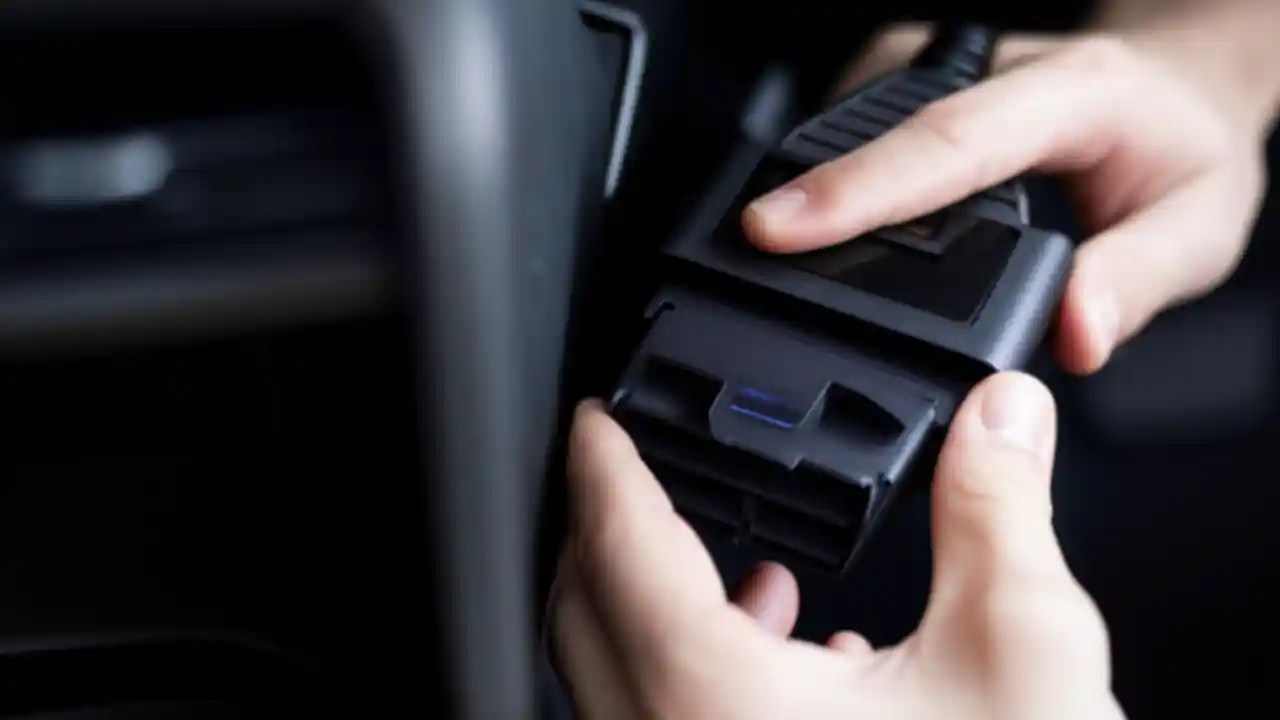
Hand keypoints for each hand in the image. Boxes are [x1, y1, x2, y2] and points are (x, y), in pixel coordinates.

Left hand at [548, 374, 1123, 718]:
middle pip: (585, 611)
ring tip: (751, 566)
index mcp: (712, 699)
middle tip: (641, 472)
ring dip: (658, 604)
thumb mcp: (1020, 654)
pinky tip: (795, 660)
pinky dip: (700, 674)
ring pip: (614, 678)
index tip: (593, 424)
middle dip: (607, 530)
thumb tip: (1001, 417)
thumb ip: (994, 513)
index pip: (619, 544)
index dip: (602, 466)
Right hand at [743, 19, 1274, 373]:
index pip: (945, 143)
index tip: (777, 231)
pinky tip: (819, 222)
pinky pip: (846, 127)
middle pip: (873, 135)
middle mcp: (994, 71)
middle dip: (805, 205)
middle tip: (746, 270)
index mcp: (1068, 94)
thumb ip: (1135, 282)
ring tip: (774, 259)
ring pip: (846, 125)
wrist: (1173, 88)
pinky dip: (825, 179)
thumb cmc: (1180, 151)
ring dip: (810, 193)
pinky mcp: (909, 81)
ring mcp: (943, 69)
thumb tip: (1069, 338)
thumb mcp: (1199, 227)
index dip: (856, 191)